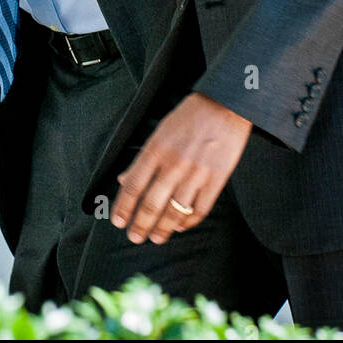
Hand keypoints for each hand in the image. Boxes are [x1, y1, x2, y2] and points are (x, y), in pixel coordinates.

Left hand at [110, 92, 251, 244]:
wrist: (224, 105)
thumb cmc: (189, 117)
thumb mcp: (159, 132)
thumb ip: (142, 158)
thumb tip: (122, 180)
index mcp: (156, 149)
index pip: (133, 185)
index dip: (123, 208)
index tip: (118, 222)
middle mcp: (174, 163)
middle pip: (152, 203)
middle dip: (141, 225)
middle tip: (135, 237)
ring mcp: (196, 173)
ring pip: (175, 211)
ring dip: (163, 229)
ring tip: (156, 238)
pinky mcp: (217, 179)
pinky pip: (200, 209)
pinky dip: (188, 222)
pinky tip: (180, 226)